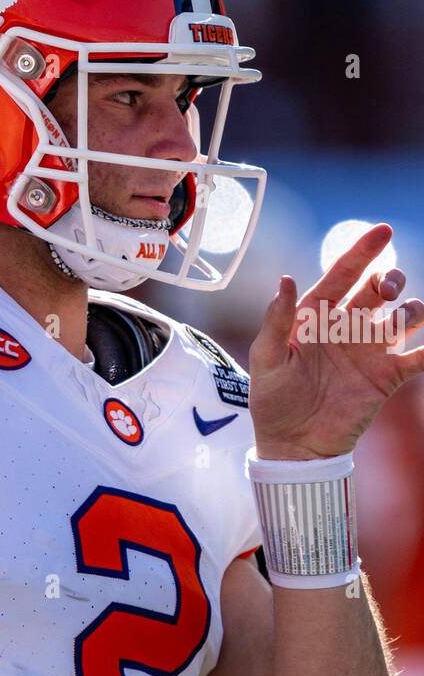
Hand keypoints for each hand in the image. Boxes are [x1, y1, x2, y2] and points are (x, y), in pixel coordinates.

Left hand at [249, 224, 423, 459]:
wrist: (294, 445)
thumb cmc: (273, 401)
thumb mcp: (267, 359)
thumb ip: (278, 320)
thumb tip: (286, 278)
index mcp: (317, 317)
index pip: (343, 275)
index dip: (363, 252)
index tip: (384, 230)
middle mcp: (347, 328)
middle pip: (380, 289)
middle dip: (390, 280)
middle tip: (388, 292)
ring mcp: (371, 351)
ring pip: (406, 315)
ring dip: (413, 309)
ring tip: (402, 320)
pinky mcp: (388, 376)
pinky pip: (421, 356)